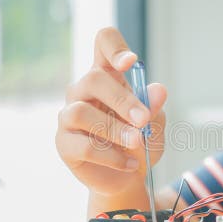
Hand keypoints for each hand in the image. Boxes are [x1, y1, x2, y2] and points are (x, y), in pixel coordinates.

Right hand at [56, 27, 166, 196]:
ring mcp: (69, 116)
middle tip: (143, 120)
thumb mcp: (155, 125)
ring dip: (114, 129)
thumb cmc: (139, 142)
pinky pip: (83, 145)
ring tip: (137, 143)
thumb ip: (154, 108)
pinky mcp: (64, 143)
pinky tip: (129, 163)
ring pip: (82, 112)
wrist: (128, 178)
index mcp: (109, 76)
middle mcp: (84, 91)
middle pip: (93, 79)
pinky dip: (110, 156)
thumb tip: (158, 90)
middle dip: (122, 99)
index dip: (114, 47)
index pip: (103, 43)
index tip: (130, 63)